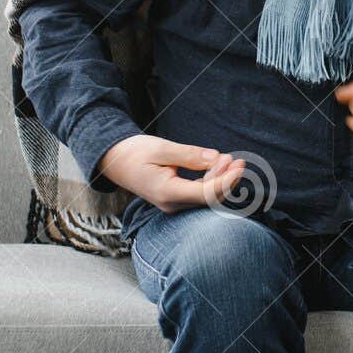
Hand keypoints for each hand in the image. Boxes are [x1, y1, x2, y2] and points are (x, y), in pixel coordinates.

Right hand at [97, 135, 246, 212]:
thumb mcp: (162, 148)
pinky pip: (198, 193)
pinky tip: (218, 165)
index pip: (206, 194)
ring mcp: (173, 204)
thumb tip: (216, 158)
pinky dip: (211, 180)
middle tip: (238, 159)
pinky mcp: (174, 199)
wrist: (114, 160)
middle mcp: (171, 203)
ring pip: (205, 196)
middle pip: (209, 198)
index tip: (239, 166)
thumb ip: (190, 155)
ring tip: (230, 159)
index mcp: (167, 192)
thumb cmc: (134, 152)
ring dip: (220, 179)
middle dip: (227, 180)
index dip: (227, 181)